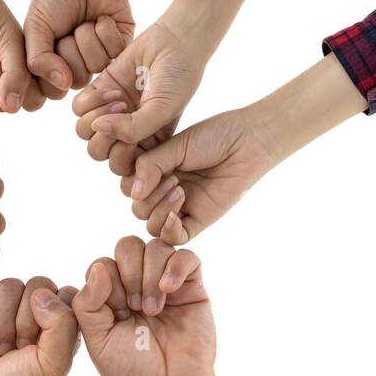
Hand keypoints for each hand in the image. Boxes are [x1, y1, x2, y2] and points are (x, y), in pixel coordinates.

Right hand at [0, 279, 79, 375]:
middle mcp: (32, 312)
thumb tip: (42, 293)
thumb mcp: (53, 365)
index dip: (55, 315)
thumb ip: (63, 326)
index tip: (42, 347)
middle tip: (17, 349)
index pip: (66, 293)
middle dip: (26, 319)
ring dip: (2, 321)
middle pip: (38, 284)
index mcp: (59, 324)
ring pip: (8, 286)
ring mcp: (2, 309)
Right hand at [24, 0, 133, 99]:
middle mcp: (80, 65)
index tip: (48, 42)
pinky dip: (105, 30)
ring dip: (87, 37)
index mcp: (57, 66)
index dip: (50, 68)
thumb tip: (62, 84)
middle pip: (78, 80)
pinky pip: (116, 51)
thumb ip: (38, 59)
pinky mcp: (122, 43)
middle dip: (70, 50)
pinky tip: (101, 17)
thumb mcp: (35, 28)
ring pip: (98, 66)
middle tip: (67, 29)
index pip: (54, 89)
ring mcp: (103, 55)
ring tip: (83, 21)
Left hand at [69, 0, 258, 175]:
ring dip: (98, 116)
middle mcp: (127, 134)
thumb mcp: (162, 108)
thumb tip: (97, 129)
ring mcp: (111, 113)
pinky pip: (78, 108)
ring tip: (119, 99)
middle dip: (106, 137)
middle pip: (98, 152)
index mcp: (147, 147)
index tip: (135, 138)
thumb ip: (135, 128)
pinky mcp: (99, 92)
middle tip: (125, 110)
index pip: (122, 168)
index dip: (121, 158)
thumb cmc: (178, 78)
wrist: (173, 42)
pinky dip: (90, 100)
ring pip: (85, 132)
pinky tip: (111, 89)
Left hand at [72, 237, 223, 375]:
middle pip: (128, 246)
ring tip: (154, 310)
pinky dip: (176, 268)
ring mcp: (165, 284)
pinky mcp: (192, 287)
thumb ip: (88, 305)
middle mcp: (136, 284)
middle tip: (136, 308)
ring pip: (157, 247)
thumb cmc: (132, 371)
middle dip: (130, 273)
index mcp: (110, 296)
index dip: (108, 281)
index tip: (117, 313)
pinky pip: (187, 256)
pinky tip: (169, 291)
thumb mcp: (98, 342)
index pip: (102, 263)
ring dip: (151, 275)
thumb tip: (98, 269)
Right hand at [122, 108, 276, 244]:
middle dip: (150, 195)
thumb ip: (149, 166)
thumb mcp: (174, 147)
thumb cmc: (213, 138)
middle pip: (138, 207)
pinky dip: (169, 229)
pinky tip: (176, 213)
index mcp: (156, 170)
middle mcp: (164, 190)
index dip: (132, 179)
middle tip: (174, 178)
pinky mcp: (197, 221)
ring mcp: (180, 207)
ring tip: (180, 189)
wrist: (246, 143)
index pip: (128, 185)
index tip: (148, 162)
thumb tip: (133, 193)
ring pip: (151, 224)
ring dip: (159, 208)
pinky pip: (173, 237)